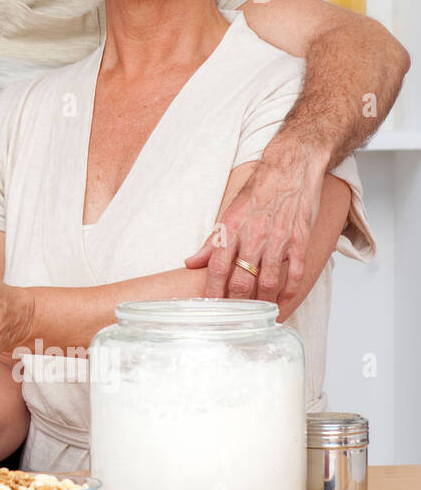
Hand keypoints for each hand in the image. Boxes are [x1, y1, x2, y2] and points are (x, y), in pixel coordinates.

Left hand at [185, 154, 317, 305]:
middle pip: (241, 280)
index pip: (217, 269)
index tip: (210, 310)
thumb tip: (190, 262)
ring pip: (268, 282)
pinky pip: (294, 273)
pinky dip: (288, 292)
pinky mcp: (299, 240)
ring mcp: (278, 240)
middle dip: (236, 304)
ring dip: (262, 303)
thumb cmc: (258, 192)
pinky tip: (282, 301)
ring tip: (257, 316)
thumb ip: (212, 242)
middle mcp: (254, 236)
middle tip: (233, 319)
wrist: (290, 170)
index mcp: (232, 229)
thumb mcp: (228, 213)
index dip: (213, 293)